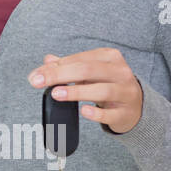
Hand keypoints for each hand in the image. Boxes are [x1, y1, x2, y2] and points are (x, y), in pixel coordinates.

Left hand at [28, 50, 144, 133]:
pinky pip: (111, 113)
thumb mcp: (90, 73)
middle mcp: (120, 72)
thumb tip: (47, 60)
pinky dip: (96, 113)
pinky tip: (83, 111)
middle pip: (88, 70)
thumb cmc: (108, 85)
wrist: (136, 107)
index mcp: (109, 57)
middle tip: (38, 82)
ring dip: (76, 91)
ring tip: (56, 94)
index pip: (79, 59)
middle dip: (60, 75)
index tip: (35, 75)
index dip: (55, 66)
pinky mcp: (127, 112)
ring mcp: (126, 93)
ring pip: (102, 90)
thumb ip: (68, 66)